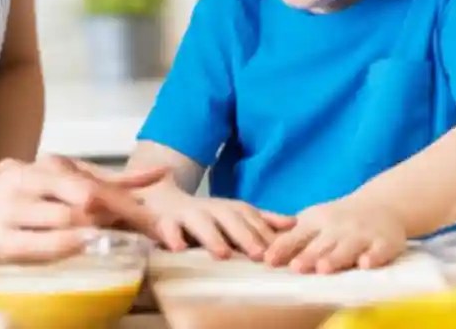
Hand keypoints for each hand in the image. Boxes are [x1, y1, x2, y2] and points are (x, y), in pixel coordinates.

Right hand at [0, 157, 165, 277]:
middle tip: (156, 227)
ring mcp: (10, 212)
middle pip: (86, 193)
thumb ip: (77, 188)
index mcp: (37, 169)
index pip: (92, 175)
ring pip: (66, 215)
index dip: (129, 183)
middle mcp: (25, 183)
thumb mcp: (34, 188)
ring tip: (132, 237)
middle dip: (125, 210)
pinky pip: (37, 242)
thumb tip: (134, 185)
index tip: (162, 185)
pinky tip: (87, 244)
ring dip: (102, 227)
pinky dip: (66, 243)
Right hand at [143, 182, 294, 260]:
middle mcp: (212, 209)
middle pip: (230, 219)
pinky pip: (168, 228)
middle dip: (245, 235)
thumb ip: (262, 220)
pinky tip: (178, 249)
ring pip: (201, 223)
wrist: (161, 200)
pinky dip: (172, 237)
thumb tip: (294, 222)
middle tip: (259, 255)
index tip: (281, 252)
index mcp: (230, 208)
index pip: (251, 218)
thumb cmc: (204, 216)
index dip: (266, 233)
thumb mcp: (234, 215)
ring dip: (212, 237)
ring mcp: (188, 214)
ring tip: (222, 254)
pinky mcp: (164, 221)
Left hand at [264, 199, 406, 273]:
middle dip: (309, 256)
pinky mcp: (384, 242)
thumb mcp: (313, 220)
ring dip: (336, 258)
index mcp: (316, 221)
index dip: (283, 248)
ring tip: (324, 268)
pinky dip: (373, 257)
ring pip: (347, 247)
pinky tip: (366, 264)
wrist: (382, 204)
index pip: (296, 236)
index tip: (268, 260)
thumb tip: (258, 253)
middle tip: (297, 268)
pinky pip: (378, 250)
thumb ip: (290, 236)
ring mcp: (361, 234)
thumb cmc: (339, 218)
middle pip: (321, 244)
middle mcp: (338, 227)